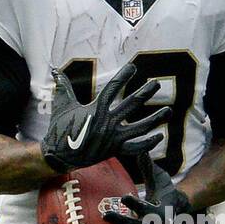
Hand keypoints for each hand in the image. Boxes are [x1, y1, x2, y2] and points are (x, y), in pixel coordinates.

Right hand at [40, 63, 168, 172]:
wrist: (58, 155)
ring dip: (155, 119)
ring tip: (169, 111)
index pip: (113, 88)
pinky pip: (135, 148)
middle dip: (145, 93)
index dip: (123, 76)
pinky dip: (147, 143)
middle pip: (131, 104)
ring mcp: (112, 137)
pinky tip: (159, 136)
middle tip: (156, 83)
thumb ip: (63, 87)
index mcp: (95, 109)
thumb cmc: (59, 128)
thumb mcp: (62, 105)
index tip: (134, 68)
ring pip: (139, 128)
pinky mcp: (114, 150)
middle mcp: (107, 122)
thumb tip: (55, 71)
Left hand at [93, 154, 192, 223]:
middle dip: (121, 222)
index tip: (124, 197)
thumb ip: (148, 166)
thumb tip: (140, 148)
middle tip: (105, 214)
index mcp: (158, 212)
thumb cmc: (165, 191)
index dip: (136, 204)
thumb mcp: (160, 178)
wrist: (176, 211)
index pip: (147, 208)